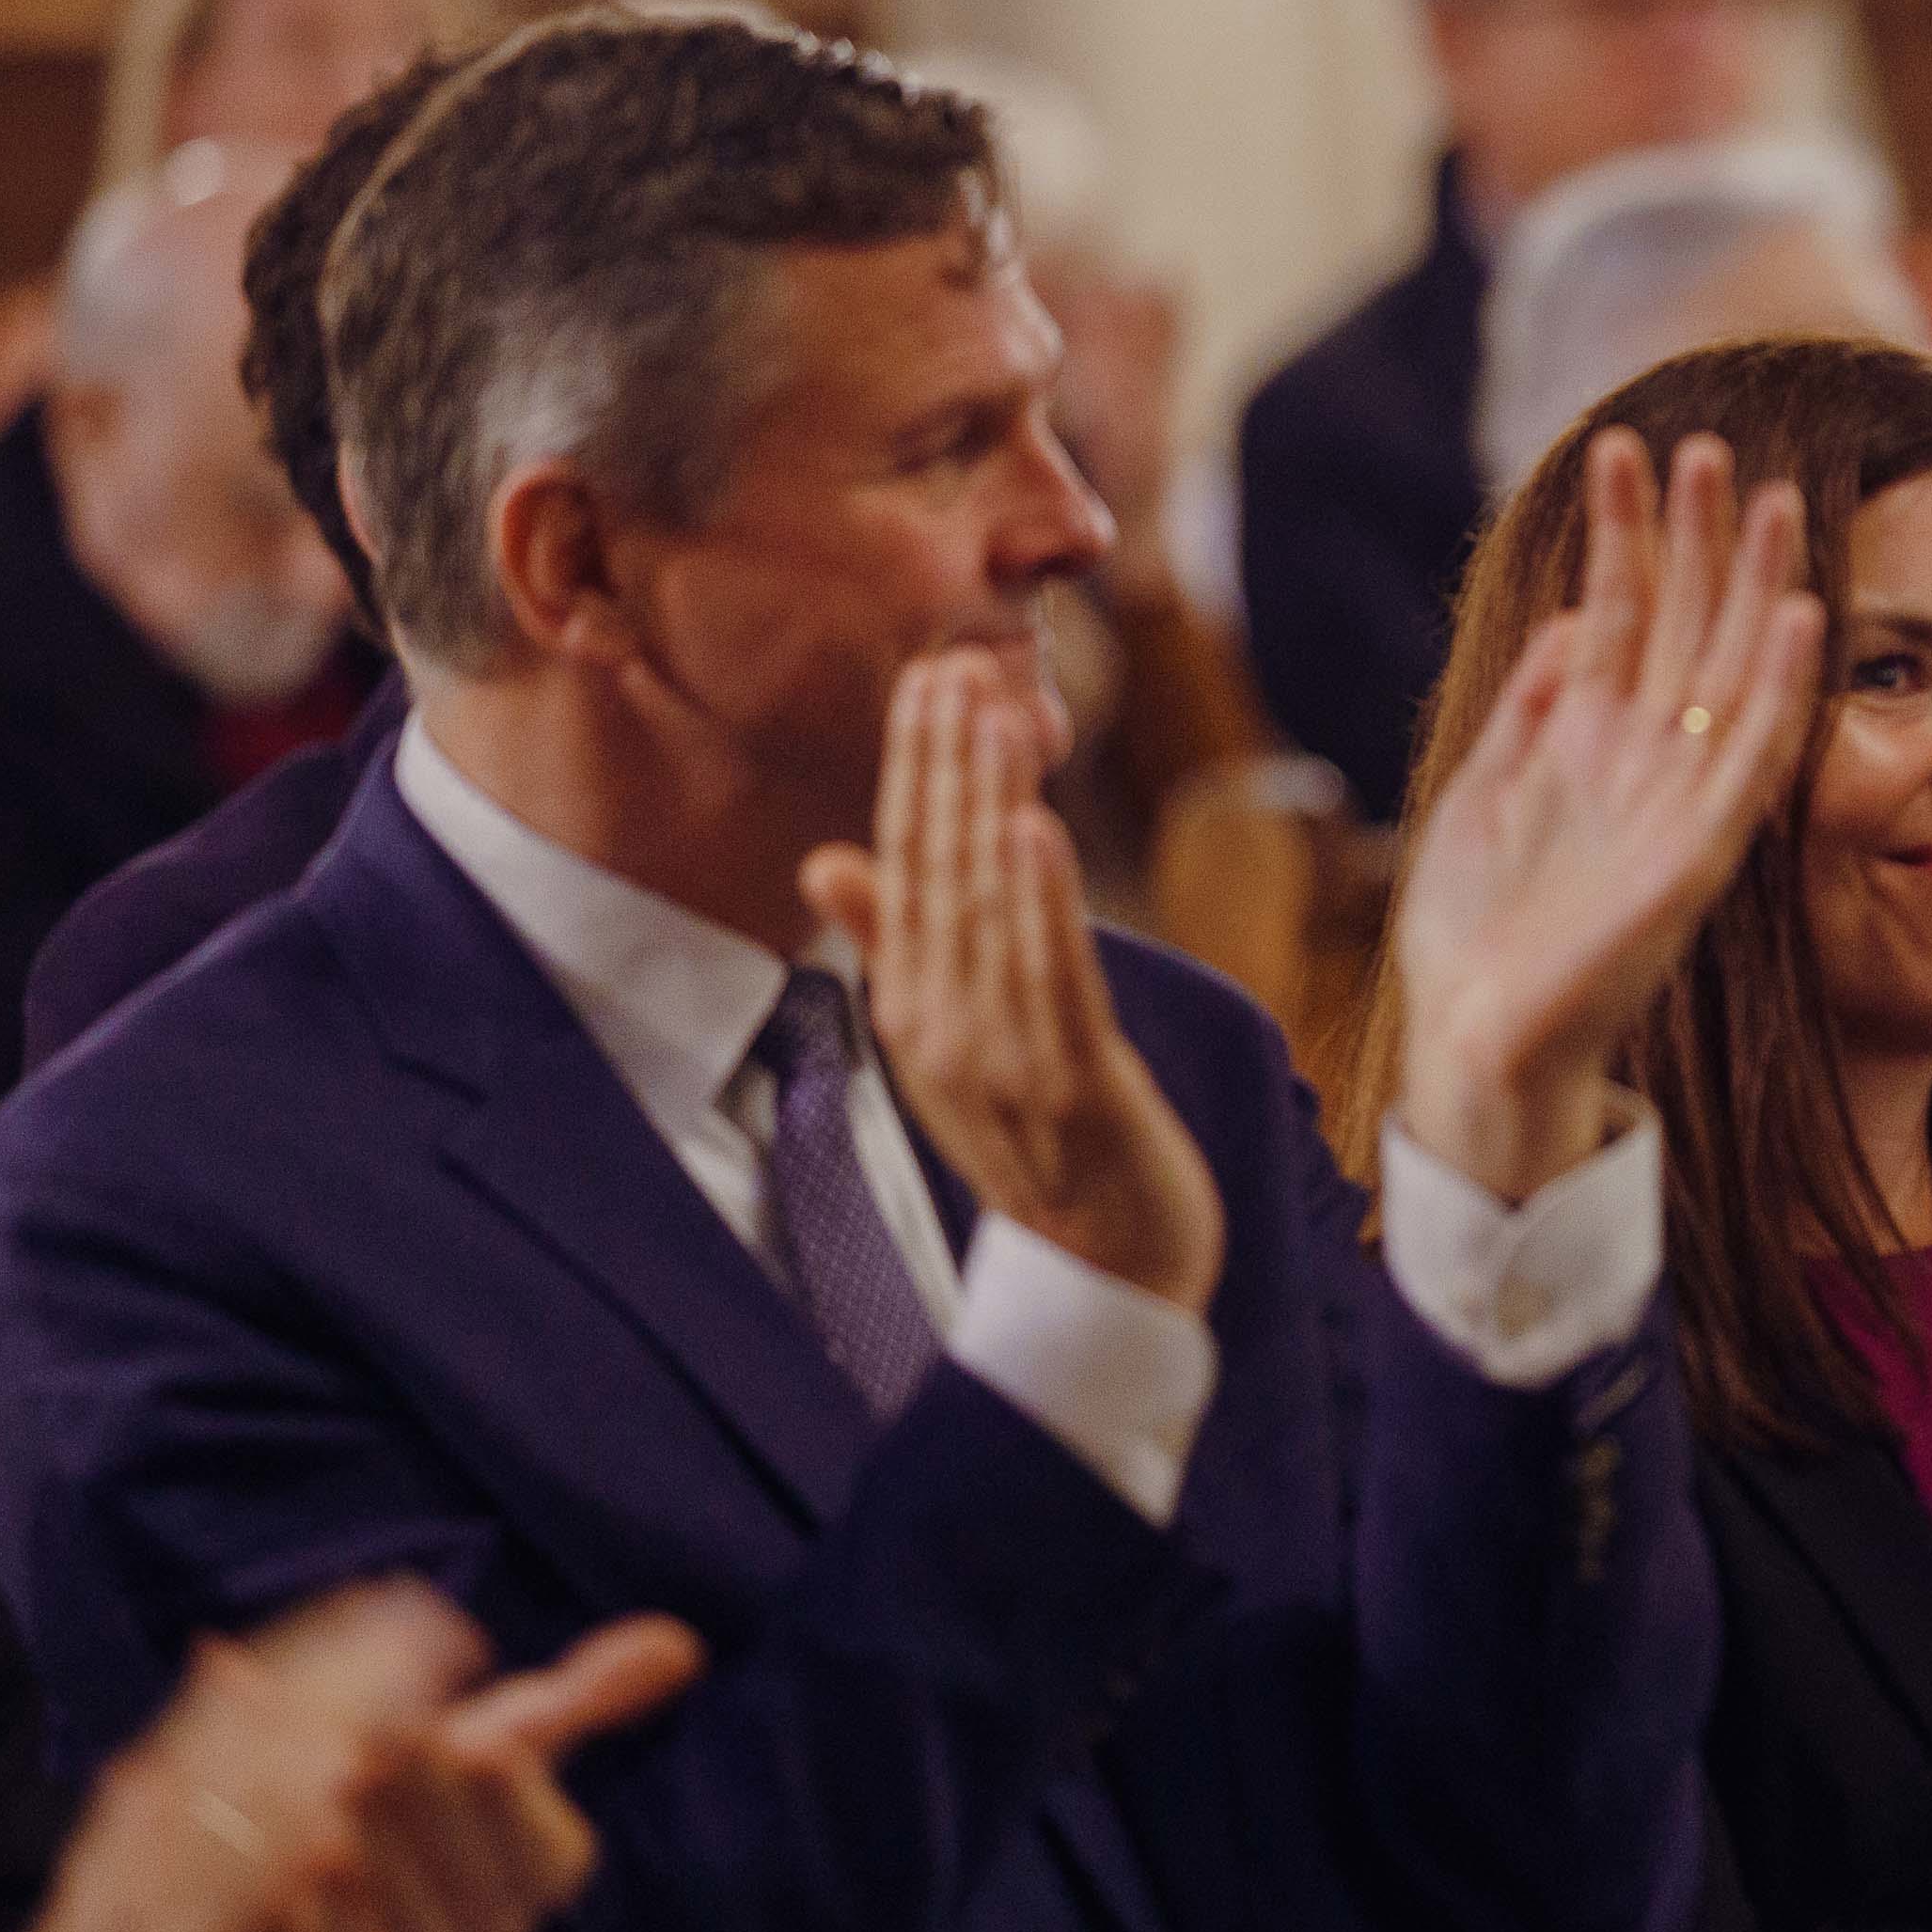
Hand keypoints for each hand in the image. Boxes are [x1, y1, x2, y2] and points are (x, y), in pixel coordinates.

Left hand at [226, 1610, 706, 1931]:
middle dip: (433, 1808)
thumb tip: (681, 1645)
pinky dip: (326, 1919)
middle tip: (387, 1741)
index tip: (477, 1741)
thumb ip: (589, 1693)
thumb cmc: (437, 1790)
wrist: (332, 1864)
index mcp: (548, 1868)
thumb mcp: (512, 1731)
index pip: (546, 1848)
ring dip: (380, 1857)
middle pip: (478, 1887)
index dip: (511, 1798)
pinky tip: (312, 1869)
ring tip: (341, 1789)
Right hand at [805, 647, 1224, 1311]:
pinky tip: (1035, 831)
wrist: (1104, 1265)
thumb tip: (827, 859)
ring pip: (990, 914)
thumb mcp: (949, 1038)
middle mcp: (941, 1027)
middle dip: (944, 769)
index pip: (905, 867)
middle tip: (952, 665)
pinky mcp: (1074, 1087)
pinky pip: (1052, 981)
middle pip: (938, 875)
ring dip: (988, 809)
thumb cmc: (1033, 1141)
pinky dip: (1041, 905)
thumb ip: (897, 946)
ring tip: (992, 718)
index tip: (926, 678)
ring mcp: (1002, 1060)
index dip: (914, 773)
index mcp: (913, 1005)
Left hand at [1381, 431, 1827, 1199]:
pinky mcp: (1698, 858)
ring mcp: (1677, 805)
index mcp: (1588, 744)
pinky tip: (1800, 619)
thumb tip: (1565, 617)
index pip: (1619, 611)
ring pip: (1732, 671)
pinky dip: (1782, 691)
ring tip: (1771, 496)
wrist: (1477, 1046)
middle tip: (1709, 439)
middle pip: (1685, 623)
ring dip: (1755, 585)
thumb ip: (1528, 708)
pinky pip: (1753, 761)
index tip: (1627, 443)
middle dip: (1697, 533)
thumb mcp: (1482, 793)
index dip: (1625, 530)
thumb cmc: (1475, 938)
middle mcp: (1644, 762)